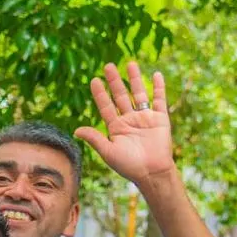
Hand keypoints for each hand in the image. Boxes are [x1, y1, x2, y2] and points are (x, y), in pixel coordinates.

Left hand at [76, 63, 177, 189]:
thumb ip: (95, 139)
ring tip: (130, 63)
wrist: (151, 172)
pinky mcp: (160, 118)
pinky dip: (159, 87)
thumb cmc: (128, 166)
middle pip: (121, 96)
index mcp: (116, 127)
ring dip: (134, 79)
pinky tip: (155, 74)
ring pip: (139, 94)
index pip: (106, 106)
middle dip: (115, 81)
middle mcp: (129, 120)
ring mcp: (145, 118)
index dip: (100, 94)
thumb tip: (76, 130)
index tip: (94, 80)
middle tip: (108, 65)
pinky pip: (159, 99)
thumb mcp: (108, 152)